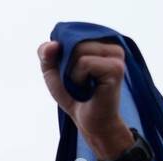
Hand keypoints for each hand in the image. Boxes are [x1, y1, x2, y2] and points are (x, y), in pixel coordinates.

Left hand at [37, 39, 132, 158]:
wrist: (89, 123)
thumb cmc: (74, 97)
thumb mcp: (53, 73)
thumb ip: (46, 55)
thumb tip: (52, 44)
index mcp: (100, 41)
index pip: (71, 35)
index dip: (62, 56)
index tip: (70, 73)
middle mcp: (111, 44)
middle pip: (75, 42)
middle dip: (67, 66)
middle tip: (79, 83)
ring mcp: (116, 55)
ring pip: (78, 51)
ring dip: (72, 74)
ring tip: (84, 86)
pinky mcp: (116, 67)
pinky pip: (84, 63)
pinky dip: (79, 78)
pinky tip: (89, 89)